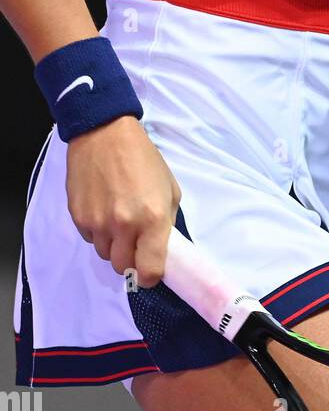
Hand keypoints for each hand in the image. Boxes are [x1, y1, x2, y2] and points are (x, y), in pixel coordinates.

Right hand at [66, 115, 181, 287]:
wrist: (105, 134)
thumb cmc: (143, 159)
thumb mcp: (169, 188)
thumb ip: (166, 222)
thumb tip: (160, 248)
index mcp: (152, 218)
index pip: (149, 271)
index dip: (151, 275)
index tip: (151, 269)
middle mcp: (124, 225)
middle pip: (123, 267)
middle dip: (131, 259)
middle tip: (135, 240)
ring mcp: (98, 223)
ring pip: (104, 254)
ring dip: (113, 244)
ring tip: (118, 218)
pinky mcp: (78, 217)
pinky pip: (90, 238)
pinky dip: (98, 231)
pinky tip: (103, 208)